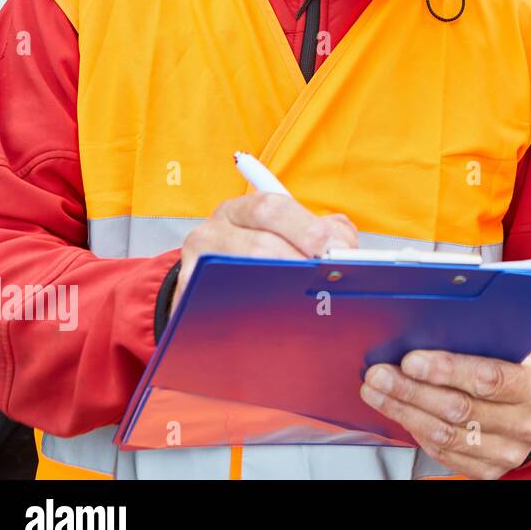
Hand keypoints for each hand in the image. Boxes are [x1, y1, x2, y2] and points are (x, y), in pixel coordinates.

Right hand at [173, 194, 355, 309]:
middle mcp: (217, 227)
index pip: (274, 208)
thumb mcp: (289, 234)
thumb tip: (344, 247)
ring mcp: (197, 259)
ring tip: (305, 302)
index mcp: (246, 208)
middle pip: (258, 243)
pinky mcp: (186, 292)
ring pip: (238, 272)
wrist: (210, 281)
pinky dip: (245, 313)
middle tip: (324, 281)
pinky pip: (216, 302)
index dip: (309, 229)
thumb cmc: (262, 254)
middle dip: (297, 262)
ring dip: (276, 289)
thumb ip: (321, 233)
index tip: (337, 251)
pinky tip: (274, 321)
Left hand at [360, 347, 530, 479]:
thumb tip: (430, 331)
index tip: (411, 360)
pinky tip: (401, 413)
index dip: (447, 370)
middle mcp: (523, 424)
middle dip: (411, 390)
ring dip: (404, 411)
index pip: (488, 378)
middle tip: (380, 375)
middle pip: (459, 409)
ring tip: (378, 393)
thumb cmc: (524, 372)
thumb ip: (483, 342)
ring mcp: (506, 451)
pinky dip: (416, 431)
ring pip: (445, 434)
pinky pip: (444, 453)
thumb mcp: (516, 350)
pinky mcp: (488, 470)